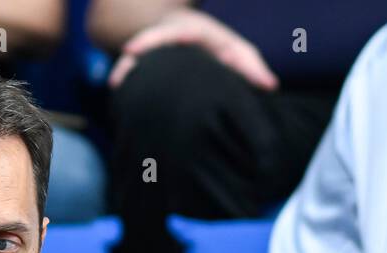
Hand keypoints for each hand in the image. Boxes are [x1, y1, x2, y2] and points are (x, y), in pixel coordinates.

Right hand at [108, 8, 277, 91]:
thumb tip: (270, 86)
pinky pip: (131, 65)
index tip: (166, 39)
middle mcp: (172, 34)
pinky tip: (116, 88)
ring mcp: (156, 46)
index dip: (171, 35)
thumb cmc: (220, 47)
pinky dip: (124, 74)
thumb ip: (251, 68)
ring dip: (127, 65)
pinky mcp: (145, 58)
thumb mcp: (238, 52)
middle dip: (144, 42)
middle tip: (130, 53)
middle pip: (155, 36)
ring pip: (138, 52)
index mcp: (195, 32)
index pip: (182, 30)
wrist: (190, 36)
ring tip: (117, 81)